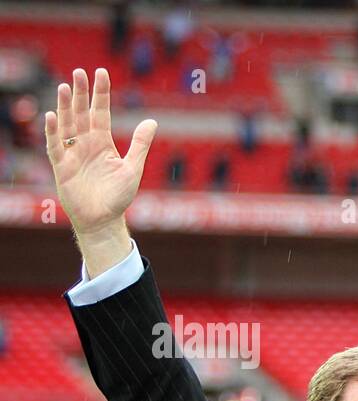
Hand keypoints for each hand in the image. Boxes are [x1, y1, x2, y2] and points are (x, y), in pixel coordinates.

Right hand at [46, 67, 155, 274]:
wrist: (103, 220)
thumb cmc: (118, 197)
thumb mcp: (132, 168)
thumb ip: (140, 145)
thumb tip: (152, 121)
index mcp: (103, 143)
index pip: (101, 112)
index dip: (101, 93)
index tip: (101, 72)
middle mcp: (85, 144)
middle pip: (81, 113)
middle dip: (81, 93)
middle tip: (79, 71)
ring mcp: (72, 153)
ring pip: (67, 124)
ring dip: (66, 106)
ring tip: (66, 86)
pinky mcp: (61, 166)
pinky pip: (55, 146)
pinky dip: (53, 132)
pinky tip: (52, 116)